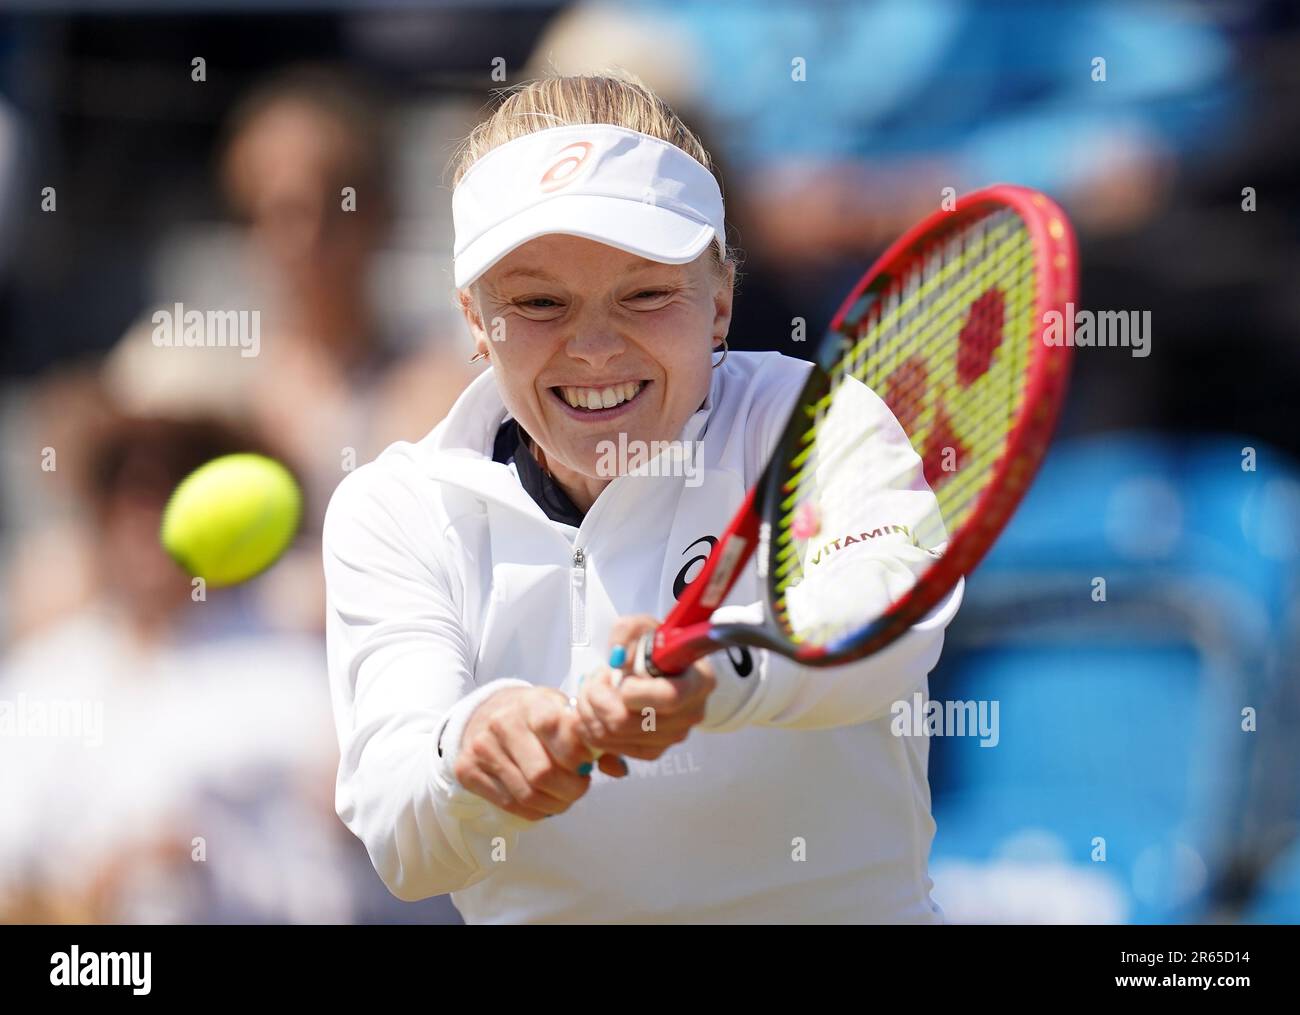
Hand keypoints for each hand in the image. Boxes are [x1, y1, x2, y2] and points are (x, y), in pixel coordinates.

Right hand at [455, 687, 603, 820]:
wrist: (486, 713)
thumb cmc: (537, 717)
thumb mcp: (563, 713)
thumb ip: (593, 738)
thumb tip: (618, 769)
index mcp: (532, 703)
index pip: (559, 731)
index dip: (579, 756)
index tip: (588, 764)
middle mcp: (502, 723)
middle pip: (543, 773)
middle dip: (571, 789)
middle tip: (580, 786)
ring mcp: (482, 748)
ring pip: (527, 794)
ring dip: (555, 804)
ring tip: (564, 796)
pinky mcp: (468, 771)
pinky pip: (510, 805)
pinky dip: (535, 811)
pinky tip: (544, 801)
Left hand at [574, 615, 715, 762]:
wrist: (670, 671)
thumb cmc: (660, 648)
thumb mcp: (646, 627)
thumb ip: (628, 632)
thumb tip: (617, 659)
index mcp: (698, 682)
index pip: (667, 698)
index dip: (633, 691)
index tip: (620, 675)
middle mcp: (689, 715)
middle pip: (627, 722)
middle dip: (596, 698)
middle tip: (593, 679)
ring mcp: (671, 738)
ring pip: (612, 736)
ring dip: (589, 711)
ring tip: (591, 690)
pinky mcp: (652, 751)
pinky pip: (610, 747)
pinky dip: (591, 728)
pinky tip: (593, 709)